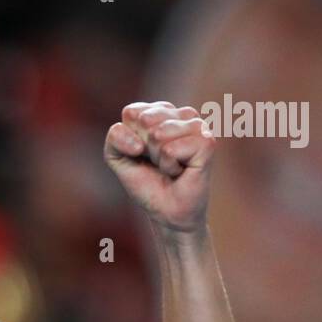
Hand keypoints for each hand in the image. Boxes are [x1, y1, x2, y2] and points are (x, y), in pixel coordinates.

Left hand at [105, 101, 216, 232]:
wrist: (166, 211)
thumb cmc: (146, 181)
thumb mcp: (117, 156)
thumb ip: (115, 138)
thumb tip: (139, 144)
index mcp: (162, 111)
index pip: (132, 112)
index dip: (130, 138)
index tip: (141, 153)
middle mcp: (182, 113)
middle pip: (145, 120)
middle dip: (144, 148)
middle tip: (158, 162)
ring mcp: (198, 126)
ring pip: (158, 134)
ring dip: (158, 158)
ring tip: (170, 166)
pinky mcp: (207, 142)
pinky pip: (170, 149)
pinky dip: (169, 166)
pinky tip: (180, 171)